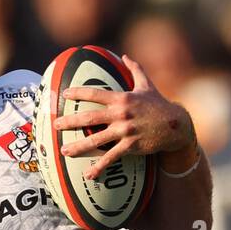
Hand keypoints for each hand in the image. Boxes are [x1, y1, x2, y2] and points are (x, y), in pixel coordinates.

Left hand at [53, 53, 195, 179]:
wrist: (175, 125)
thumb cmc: (159, 105)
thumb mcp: (147, 85)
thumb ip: (135, 69)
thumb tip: (125, 55)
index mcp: (122, 98)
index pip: (95, 94)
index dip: (78, 93)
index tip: (64, 95)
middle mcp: (120, 114)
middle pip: (89, 117)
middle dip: (70, 121)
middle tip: (55, 125)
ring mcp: (125, 131)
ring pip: (96, 140)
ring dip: (78, 147)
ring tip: (64, 151)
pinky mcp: (130, 146)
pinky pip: (111, 157)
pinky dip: (99, 167)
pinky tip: (88, 175)